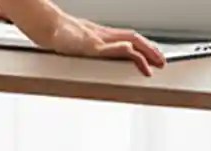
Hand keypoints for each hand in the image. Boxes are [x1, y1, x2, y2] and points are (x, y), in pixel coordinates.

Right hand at [41, 15, 166, 76]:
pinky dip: (123, 50)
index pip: (131, 38)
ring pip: (128, 42)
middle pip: (134, 39)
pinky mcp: (90, 45)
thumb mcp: (83, 42)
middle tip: (163, 63)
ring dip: (144, 53)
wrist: (47, 25)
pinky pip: (110, 47)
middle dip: (151, 51)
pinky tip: (131, 54)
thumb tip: (103, 56)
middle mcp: (105, 36)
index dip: (147, 46)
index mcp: (105, 35)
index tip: (157, 57)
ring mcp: (98, 40)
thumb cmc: (62, 35)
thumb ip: (95, 48)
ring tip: (154, 65)